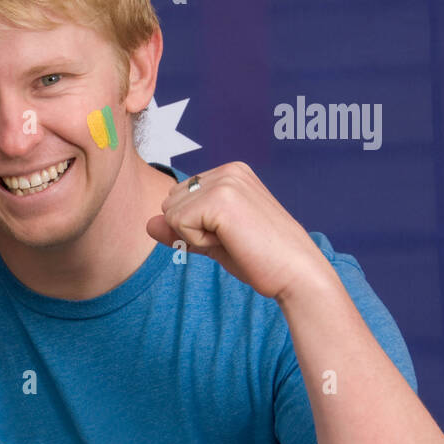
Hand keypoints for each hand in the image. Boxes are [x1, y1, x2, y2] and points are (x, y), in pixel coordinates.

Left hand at [146, 161, 334, 302]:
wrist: (296, 274)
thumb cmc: (261, 259)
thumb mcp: (212, 241)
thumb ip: (180, 230)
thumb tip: (147, 223)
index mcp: (230, 172)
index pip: (178, 198)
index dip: (195, 226)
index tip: (232, 234)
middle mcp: (228, 170)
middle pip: (169, 202)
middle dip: (191, 229)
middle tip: (232, 239)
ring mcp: (225, 181)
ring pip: (171, 213)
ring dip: (195, 236)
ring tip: (233, 240)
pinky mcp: (220, 198)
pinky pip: (178, 224)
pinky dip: (198, 241)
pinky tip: (230, 242)